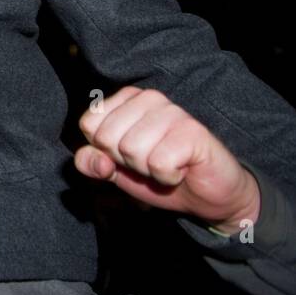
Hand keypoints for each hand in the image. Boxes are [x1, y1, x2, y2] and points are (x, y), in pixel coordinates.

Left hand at [76, 86, 260, 233]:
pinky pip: (158, 162)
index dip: (104, 150)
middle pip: (107, 137)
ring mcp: (173, 111)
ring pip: (131, 149)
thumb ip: (91, 163)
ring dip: (148, 169)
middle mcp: (149, 98)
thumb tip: (95, 160)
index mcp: (127, 99)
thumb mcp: (115, 171)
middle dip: (126, 161)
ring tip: (168, 164)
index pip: (89, 123)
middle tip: (152, 161)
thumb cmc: (159, 176)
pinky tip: (182, 169)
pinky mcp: (193, 131)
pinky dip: (167, 176)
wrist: (206, 196)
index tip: (129, 155)